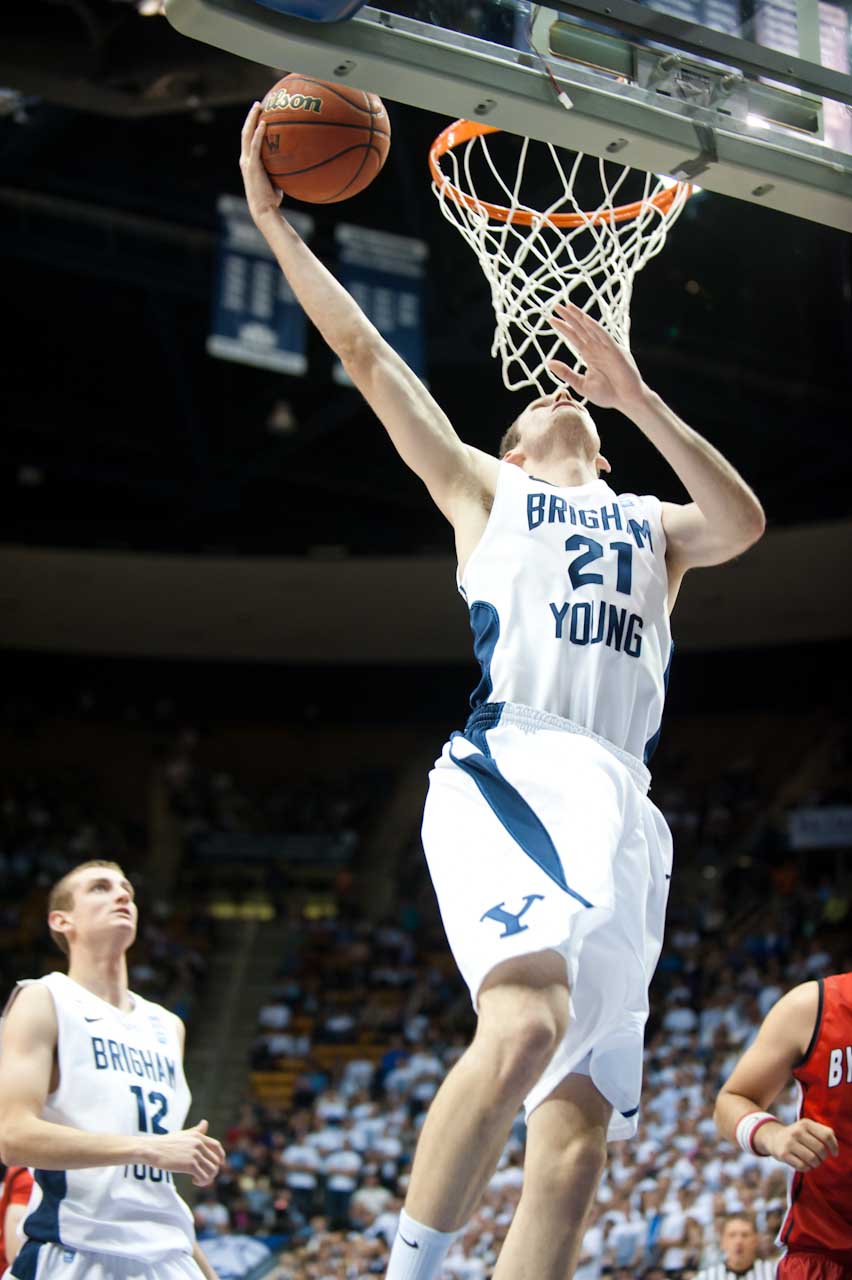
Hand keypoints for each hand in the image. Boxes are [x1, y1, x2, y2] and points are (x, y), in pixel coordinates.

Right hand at [147, 1119, 225, 1186]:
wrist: (153, 1149)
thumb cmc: (167, 1143)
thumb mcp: (183, 1134)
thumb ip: (196, 1131)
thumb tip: (205, 1122)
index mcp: (198, 1136)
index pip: (217, 1146)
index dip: (221, 1155)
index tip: (220, 1163)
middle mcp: (199, 1144)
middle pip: (215, 1160)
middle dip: (212, 1170)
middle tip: (203, 1176)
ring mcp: (195, 1154)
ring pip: (211, 1170)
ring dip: (208, 1178)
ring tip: (199, 1180)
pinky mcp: (190, 1165)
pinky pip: (203, 1176)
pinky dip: (201, 1181)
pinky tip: (194, 1181)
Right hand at [239, 102, 283, 224]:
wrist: (264, 209)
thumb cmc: (272, 199)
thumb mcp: (276, 180)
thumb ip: (280, 169)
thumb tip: (295, 162)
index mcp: (249, 162)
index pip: (248, 139)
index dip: (252, 125)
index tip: (260, 113)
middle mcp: (245, 159)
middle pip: (245, 132)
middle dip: (251, 116)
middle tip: (258, 104)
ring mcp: (247, 162)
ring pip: (246, 134)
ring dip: (252, 119)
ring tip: (259, 106)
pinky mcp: (252, 166)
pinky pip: (255, 145)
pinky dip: (258, 133)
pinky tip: (264, 123)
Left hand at [547, 302, 645, 412]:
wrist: (626, 400)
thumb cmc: (607, 394)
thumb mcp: (581, 384)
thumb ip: (566, 373)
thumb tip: (548, 362)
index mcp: (589, 355)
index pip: (574, 337)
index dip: (563, 328)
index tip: (551, 319)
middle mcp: (597, 348)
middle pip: (580, 329)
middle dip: (569, 317)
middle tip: (557, 306)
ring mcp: (606, 348)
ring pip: (591, 328)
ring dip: (580, 317)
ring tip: (568, 306)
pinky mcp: (615, 351)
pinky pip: (604, 336)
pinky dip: (595, 327)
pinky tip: (585, 320)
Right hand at [759, 1118, 838, 1170]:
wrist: (774, 1138)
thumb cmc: (798, 1135)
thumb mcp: (809, 1128)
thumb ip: (824, 1133)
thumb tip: (834, 1149)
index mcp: (805, 1123)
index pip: (827, 1136)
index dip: (834, 1147)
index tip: (835, 1153)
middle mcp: (797, 1131)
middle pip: (821, 1149)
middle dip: (823, 1157)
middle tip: (820, 1157)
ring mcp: (789, 1142)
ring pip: (813, 1159)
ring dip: (816, 1164)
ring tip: (813, 1162)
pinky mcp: (783, 1154)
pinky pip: (803, 1167)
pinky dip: (807, 1168)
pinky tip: (805, 1164)